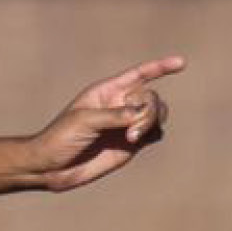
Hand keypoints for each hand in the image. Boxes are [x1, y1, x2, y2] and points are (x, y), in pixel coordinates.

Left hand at [25, 56, 185, 191]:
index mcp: (107, 91)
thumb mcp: (85, 121)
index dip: (160, 67)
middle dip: (148, 112)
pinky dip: (152, 133)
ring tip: (131, 138)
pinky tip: (135, 141)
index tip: (181, 63)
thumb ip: (116, 115)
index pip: (139, 74)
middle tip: (131, 132)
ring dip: (150, 123)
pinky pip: (154, 134)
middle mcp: (120, 105)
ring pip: (156, 115)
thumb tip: (142, 113)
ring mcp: (126, 125)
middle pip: (151, 98)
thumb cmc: (60, 137)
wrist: (50, 167)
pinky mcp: (130, 145)